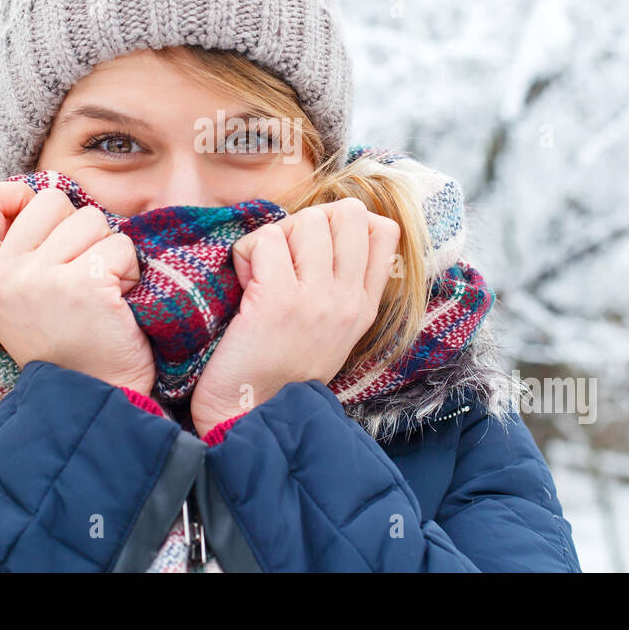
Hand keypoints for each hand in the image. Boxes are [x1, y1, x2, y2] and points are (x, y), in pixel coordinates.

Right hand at [0, 182, 155, 393]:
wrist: (92, 398)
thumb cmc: (64, 341)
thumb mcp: (16, 297)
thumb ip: (16, 247)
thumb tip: (34, 194)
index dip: (16, 197)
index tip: (42, 231)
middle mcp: (3, 276)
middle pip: (51, 200)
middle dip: (78, 230)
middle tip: (79, 275)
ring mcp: (41, 279)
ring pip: (91, 218)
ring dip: (107, 251)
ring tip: (98, 292)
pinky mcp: (84, 284)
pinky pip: (120, 245)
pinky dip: (129, 270)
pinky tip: (116, 303)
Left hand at [190, 197, 400, 436]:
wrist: (251, 415)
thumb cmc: (280, 369)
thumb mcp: (333, 331)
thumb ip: (343, 285)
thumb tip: (338, 226)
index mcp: (364, 306)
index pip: (384, 230)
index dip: (344, 223)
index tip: (314, 248)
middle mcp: (348, 300)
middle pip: (348, 213)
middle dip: (308, 222)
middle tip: (284, 256)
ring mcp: (317, 299)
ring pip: (305, 221)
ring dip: (274, 238)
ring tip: (262, 274)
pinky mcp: (278, 299)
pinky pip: (265, 240)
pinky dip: (245, 254)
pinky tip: (244, 285)